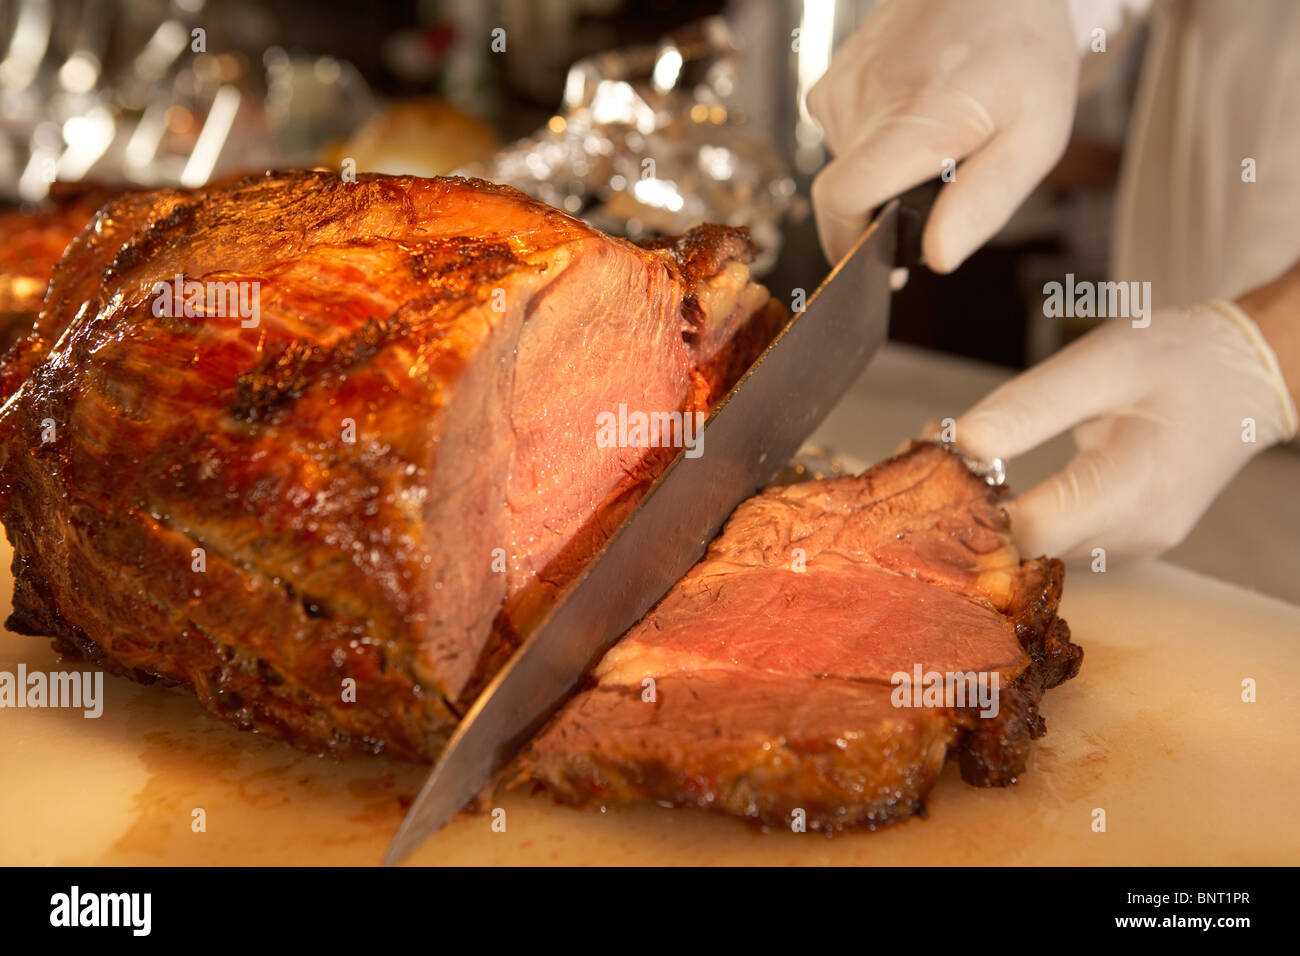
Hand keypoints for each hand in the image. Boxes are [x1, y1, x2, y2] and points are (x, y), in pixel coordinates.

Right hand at [808, 0, 1079, 270]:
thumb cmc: (1023, 50)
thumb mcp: (1038, 134)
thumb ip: (986, 201)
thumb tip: (937, 257)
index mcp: (912, 120)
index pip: (842, 203)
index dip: (854, 246)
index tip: (884, 260)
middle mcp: (862, 101)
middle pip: (849, 195)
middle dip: (888, 205)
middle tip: (945, 175)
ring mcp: (841, 85)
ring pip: (848, 167)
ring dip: (886, 171)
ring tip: (936, 135)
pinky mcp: (832, 77)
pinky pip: (846, 136)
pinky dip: (877, 141)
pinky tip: (915, 112)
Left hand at [954, 302, 1298, 562]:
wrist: (1247, 379)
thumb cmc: (1179, 360)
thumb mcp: (1101, 363)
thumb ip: (1029, 407)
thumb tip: (957, 446)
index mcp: (1134, 487)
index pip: (1028, 531)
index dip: (970, 506)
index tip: (934, 465)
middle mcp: (1135, 534)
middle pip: (1025, 550)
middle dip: (971, 511)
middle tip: (931, 459)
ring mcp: (1134, 547)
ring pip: (1036, 553)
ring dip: (993, 516)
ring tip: (963, 463)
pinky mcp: (1126, 546)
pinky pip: (1058, 544)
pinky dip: (1023, 517)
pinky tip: (1002, 481)